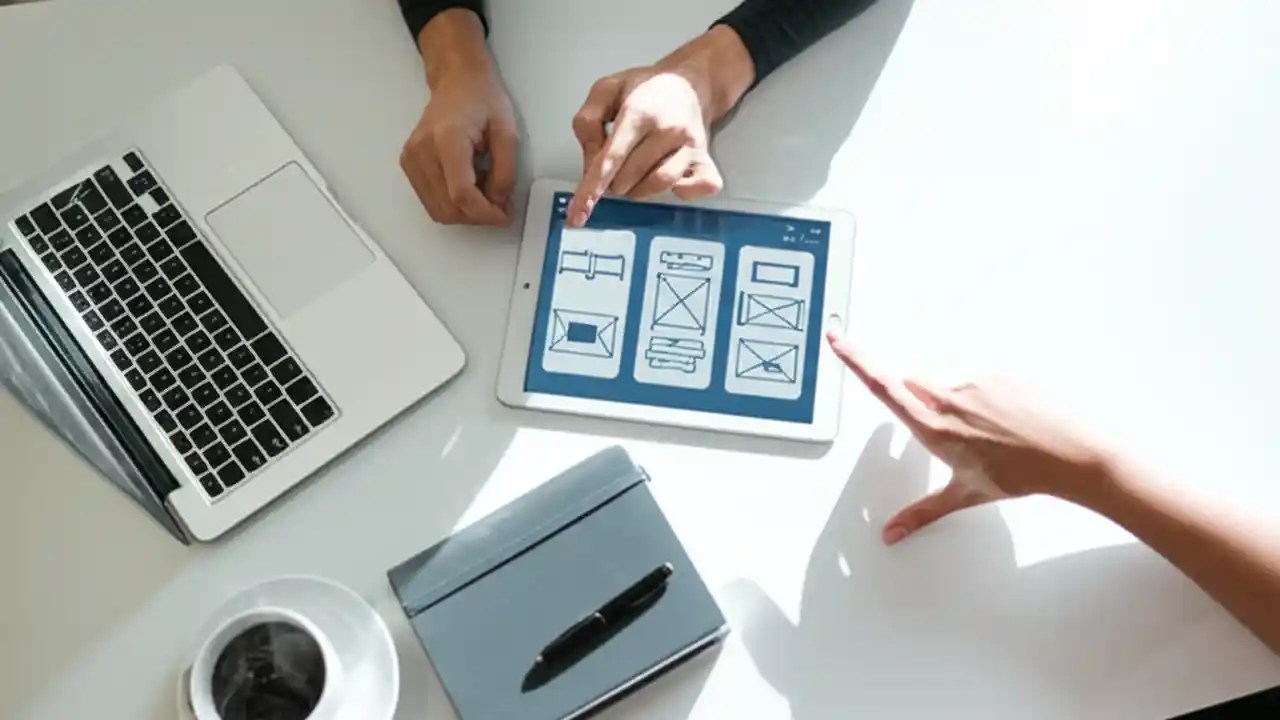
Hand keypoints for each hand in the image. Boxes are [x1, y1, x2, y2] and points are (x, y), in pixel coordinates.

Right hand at [401, 9, 516, 226]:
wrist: (457, 81)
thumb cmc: (482, 99)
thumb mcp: (508, 131)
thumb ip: (506, 171)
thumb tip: (498, 202)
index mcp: (447, 139)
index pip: (461, 194)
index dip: (485, 213)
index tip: (504, 215)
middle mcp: (422, 152)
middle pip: (448, 208)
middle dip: (477, 215)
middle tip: (499, 203)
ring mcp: (411, 160)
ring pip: (438, 210)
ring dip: (465, 212)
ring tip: (483, 189)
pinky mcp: (409, 165)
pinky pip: (431, 201)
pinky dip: (453, 203)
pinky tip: (468, 184)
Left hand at [566, 26, 754, 226]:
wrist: (691, 81)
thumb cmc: (644, 89)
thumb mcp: (606, 90)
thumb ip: (587, 122)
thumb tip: (590, 167)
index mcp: (638, 111)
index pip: (611, 159)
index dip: (592, 189)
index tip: (578, 217)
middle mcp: (668, 129)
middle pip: (630, 178)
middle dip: (614, 181)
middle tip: (617, 165)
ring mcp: (690, 145)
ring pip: (660, 185)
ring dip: (640, 189)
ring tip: (636, 174)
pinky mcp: (706, 157)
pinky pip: (700, 186)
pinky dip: (685, 192)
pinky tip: (673, 181)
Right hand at [828, 331, 1112, 544]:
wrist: (1069, 454)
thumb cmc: (1019, 476)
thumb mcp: (964, 494)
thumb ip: (922, 512)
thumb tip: (892, 533)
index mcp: (933, 428)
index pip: (883, 386)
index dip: (855, 360)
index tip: (836, 339)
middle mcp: (948, 398)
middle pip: (911, 382)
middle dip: (914, 398)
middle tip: (942, 428)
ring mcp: (973, 381)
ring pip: (940, 379)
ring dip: (944, 397)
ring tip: (978, 428)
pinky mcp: (996, 372)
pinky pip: (969, 376)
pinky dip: (972, 393)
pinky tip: (995, 418)